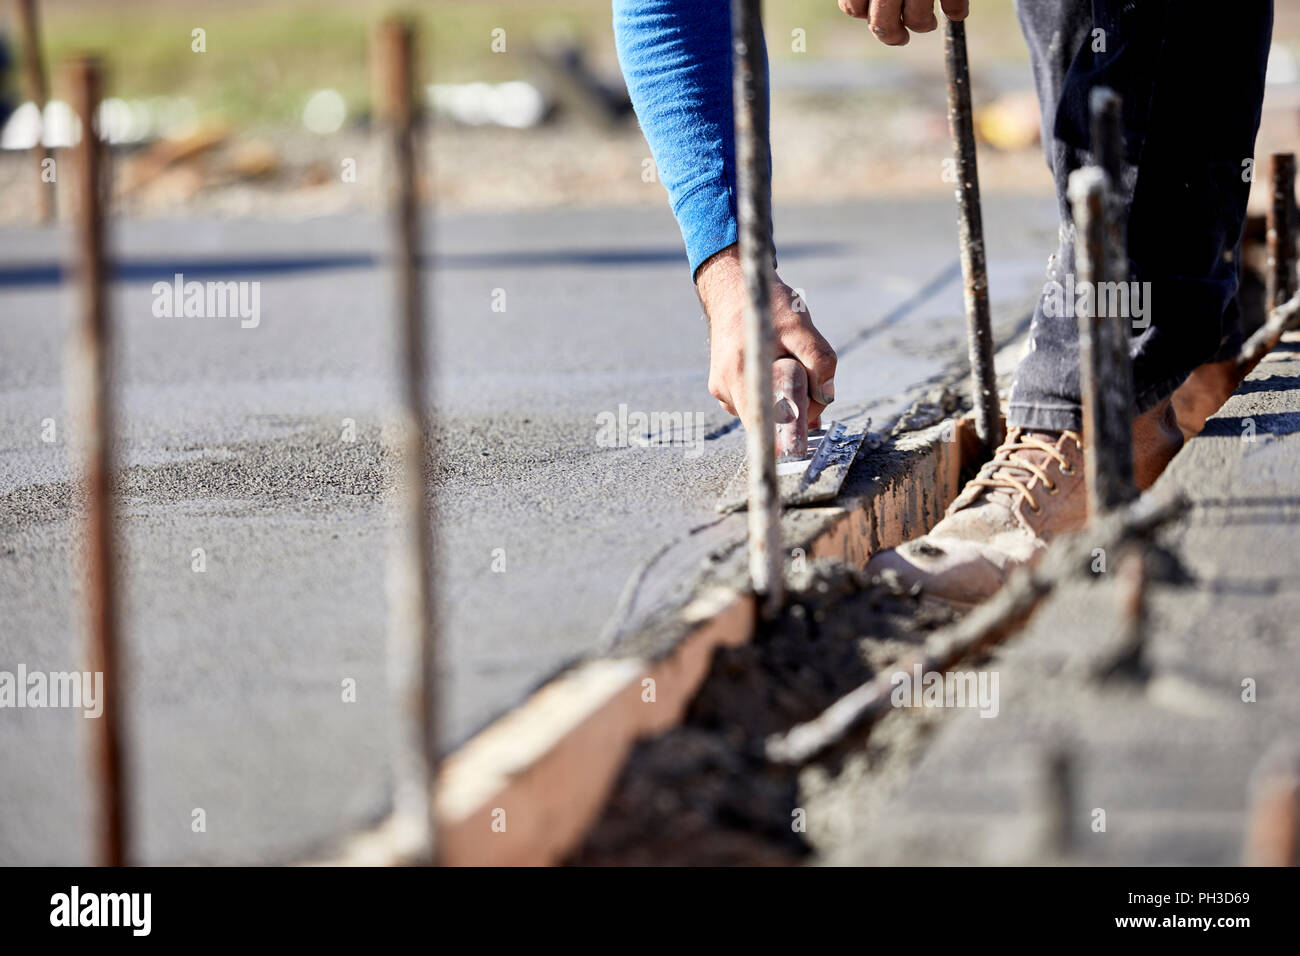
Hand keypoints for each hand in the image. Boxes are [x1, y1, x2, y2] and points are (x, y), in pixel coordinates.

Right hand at [696, 245, 836, 456]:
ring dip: (784, 399)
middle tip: (808, 378)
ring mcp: (721, 391)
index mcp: (741, 374)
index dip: (783, 438)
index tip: (798, 450)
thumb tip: (825, 398)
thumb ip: (820, 361)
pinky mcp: (723, 388)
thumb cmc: (768, 305)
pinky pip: (756, 402)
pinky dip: (772, 393)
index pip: (762, 425)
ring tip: (785, 361)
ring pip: (764, 411)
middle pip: (768, 420)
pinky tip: (773, 367)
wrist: (733, 288)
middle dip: (796, 408)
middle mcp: (726, 388)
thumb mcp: (801, 324)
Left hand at [837, 0, 968, 45]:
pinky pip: (953, 4)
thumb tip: (868, 12)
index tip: (874, 12)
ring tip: (930, 21)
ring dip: (923, 24)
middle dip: (892, 36)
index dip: (864, 13)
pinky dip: (956, 9)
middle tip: (901, 38)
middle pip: (881, 25)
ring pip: (916, 20)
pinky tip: (957, 12)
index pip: (854, 8)